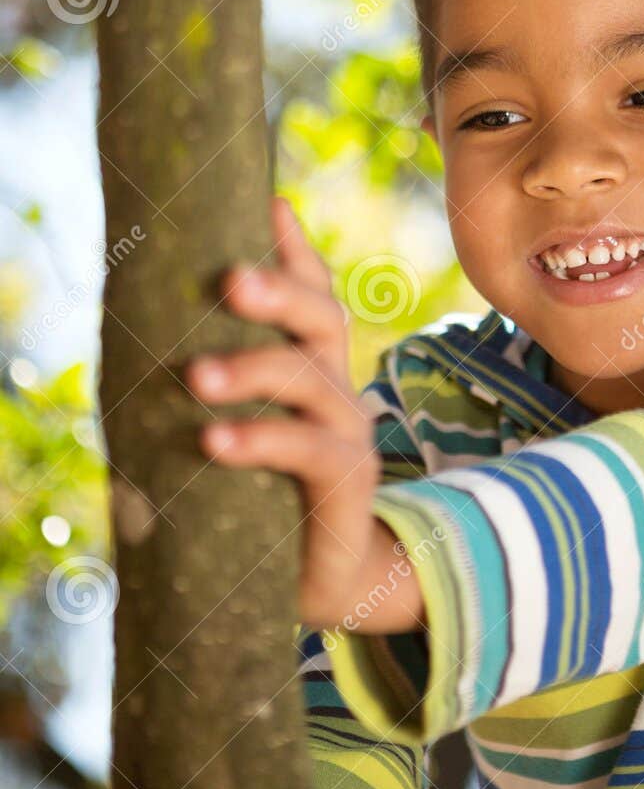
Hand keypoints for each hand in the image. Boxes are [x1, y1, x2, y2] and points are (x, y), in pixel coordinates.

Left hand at [185, 195, 419, 631]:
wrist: (327, 586)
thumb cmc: (270, 501)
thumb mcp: (243, 435)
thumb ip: (218, 389)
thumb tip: (148, 346)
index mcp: (312, 369)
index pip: (314, 295)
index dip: (294, 250)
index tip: (267, 202)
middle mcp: (337, 388)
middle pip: (322, 319)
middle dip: (278, 291)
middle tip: (228, 280)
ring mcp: (350, 433)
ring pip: (310, 380)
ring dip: (253, 371)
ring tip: (196, 378)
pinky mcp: (350, 483)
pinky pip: (310, 450)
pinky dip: (261, 439)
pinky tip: (214, 440)